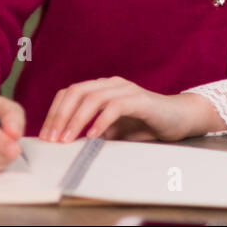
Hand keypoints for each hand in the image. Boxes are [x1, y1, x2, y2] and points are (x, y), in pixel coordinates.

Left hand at [39, 77, 214, 142]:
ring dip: (76, 119)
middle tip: (52, 139)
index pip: (69, 93)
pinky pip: (115, 106)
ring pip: (92, 97)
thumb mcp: (114, 130)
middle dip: (60, 115)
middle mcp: (111, 84)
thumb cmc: (146, 125)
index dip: (55, 112)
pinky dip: (101, 120)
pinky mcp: (140, 99)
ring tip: (68, 139)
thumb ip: (95, 131)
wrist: (180, 119)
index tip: (46, 136)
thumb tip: (69, 143)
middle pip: (76, 92)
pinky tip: (93, 136)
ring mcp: (126, 89)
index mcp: (102, 88)